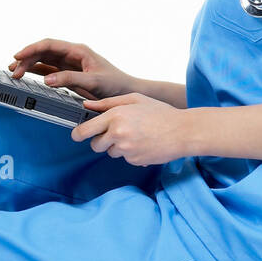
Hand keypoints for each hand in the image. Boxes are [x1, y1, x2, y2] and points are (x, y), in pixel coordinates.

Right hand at [8, 38, 132, 100]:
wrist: (125, 91)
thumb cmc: (114, 84)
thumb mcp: (93, 82)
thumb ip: (70, 80)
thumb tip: (47, 79)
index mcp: (78, 51)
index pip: (50, 45)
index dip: (32, 49)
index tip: (18, 56)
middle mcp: (72, 55)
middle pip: (43, 52)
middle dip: (27, 59)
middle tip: (14, 71)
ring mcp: (69, 64)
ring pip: (44, 60)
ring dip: (29, 65)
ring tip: (15, 73)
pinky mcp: (68, 75)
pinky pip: (48, 70)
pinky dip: (36, 72)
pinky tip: (26, 76)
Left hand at [72, 93, 188, 165]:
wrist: (183, 131)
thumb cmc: (161, 112)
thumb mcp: (136, 99)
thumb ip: (108, 102)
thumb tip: (87, 105)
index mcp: (116, 116)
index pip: (85, 130)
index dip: (78, 133)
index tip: (78, 134)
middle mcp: (118, 133)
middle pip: (95, 144)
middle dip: (101, 141)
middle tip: (116, 133)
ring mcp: (126, 149)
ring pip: (110, 152)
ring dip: (118, 146)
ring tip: (137, 135)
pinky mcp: (133, 160)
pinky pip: (125, 158)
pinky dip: (131, 152)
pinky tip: (144, 143)